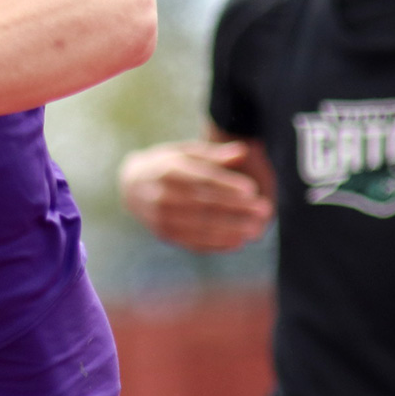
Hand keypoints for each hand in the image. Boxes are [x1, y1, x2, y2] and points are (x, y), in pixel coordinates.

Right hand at [119, 140, 272, 252]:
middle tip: (264, 210)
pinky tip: (238, 241)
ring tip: (257, 229)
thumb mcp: (184, 152)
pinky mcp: (164, 234)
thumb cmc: (166, 165)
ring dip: (232, 228)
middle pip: (204, 203)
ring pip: (201, 225)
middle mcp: (162, 194)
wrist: (130, 186)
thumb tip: (243, 152)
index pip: (201, 178)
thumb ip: (213, 154)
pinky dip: (217, 243)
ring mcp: (161, 216)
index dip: (227, 185)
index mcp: (168, 169)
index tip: (252, 189)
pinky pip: (193, 241)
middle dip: (237, 208)